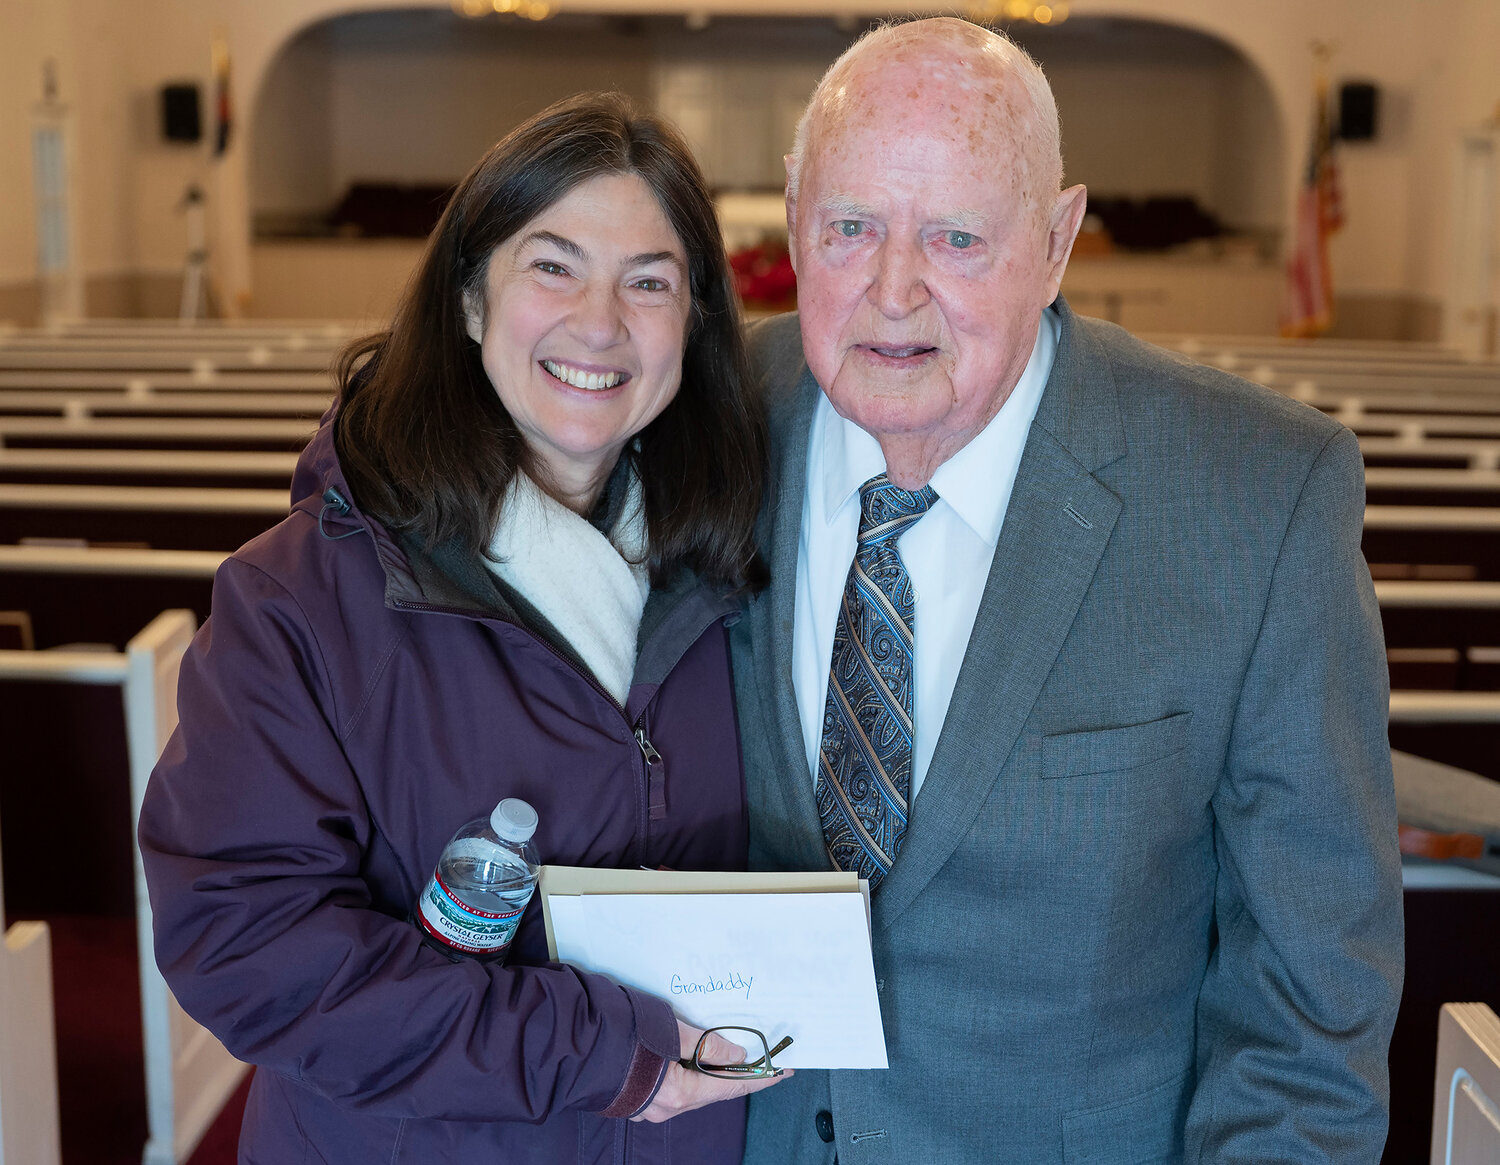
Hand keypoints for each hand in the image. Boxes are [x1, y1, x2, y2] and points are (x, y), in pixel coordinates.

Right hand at [631, 1021, 790, 1122]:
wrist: (569, 1044)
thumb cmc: (618, 1033)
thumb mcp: (670, 1030)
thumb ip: (706, 1045)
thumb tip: (737, 1057)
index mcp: (678, 1094)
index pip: (731, 1087)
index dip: (760, 1078)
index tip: (783, 1071)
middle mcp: (665, 1108)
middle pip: (712, 1090)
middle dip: (737, 1075)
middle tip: (762, 1059)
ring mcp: (647, 1106)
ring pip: (691, 1088)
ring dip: (711, 1072)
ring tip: (731, 1055)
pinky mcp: (633, 1096)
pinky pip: (672, 1086)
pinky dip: (688, 1073)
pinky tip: (694, 1058)